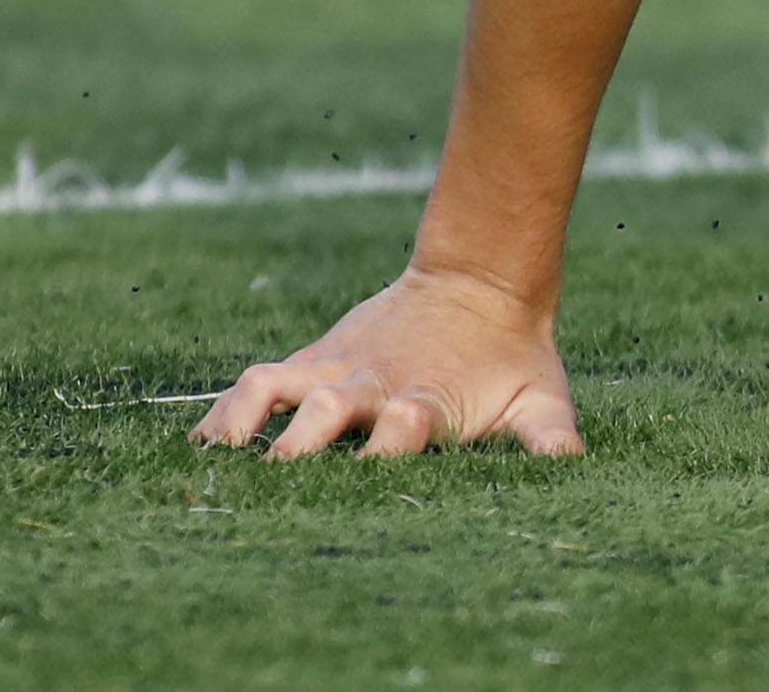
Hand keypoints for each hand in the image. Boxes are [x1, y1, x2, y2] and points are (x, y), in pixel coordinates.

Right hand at [191, 266, 581, 459]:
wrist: (480, 282)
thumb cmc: (511, 359)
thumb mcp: (539, 397)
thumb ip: (549, 436)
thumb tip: (572, 466)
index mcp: (427, 402)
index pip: (404, 427)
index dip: (391, 444)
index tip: (376, 465)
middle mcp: (372, 386)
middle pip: (327, 412)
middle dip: (303, 446)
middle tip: (272, 486)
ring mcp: (333, 372)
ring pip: (274, 390)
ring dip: (242, 424)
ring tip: (211, 463)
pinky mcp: (308, 362)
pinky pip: (252, 385)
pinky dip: (222, 414)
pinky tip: (196, 448)